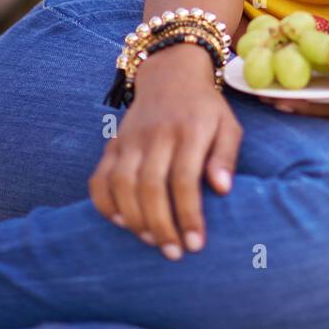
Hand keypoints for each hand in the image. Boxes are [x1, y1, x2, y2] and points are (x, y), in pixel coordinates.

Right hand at [89, 47, 242, 258]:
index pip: (185, 179)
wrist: (171, 75)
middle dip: (160, 225)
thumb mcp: (228, 125)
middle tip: (173, 253)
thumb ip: (227, 156)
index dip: (188, 214)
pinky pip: (99, 177)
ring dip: (134, 218)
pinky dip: (105, 203)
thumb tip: (222, 189)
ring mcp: (130, 139)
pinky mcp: (113, 143)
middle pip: (150, 186)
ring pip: (122, 184)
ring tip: (151, 241)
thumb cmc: (206, 109)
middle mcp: (156, 134)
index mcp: (189, 130)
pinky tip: (121, 222)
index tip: (195, 244)